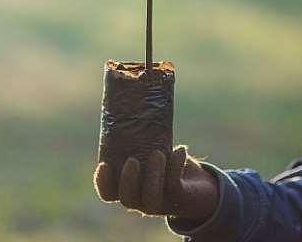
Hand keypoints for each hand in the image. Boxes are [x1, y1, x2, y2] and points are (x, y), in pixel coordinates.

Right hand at [93, 146, 218, 220]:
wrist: (199, 185)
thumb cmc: (168, 162)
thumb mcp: (151, 148)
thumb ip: (139, 137)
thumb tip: (129, 100)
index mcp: (129, 187)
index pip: (108, 193)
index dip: (102, 183)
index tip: (104, 164)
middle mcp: (141, 199)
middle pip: (127, 199)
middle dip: (128, 181)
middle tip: (133, 160)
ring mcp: (161, 202)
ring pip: (151, 199)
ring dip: (153, 176)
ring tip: (158, 153)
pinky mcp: (179, 198)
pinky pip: (174, 186)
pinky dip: (175, 166)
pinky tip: (180, 149)